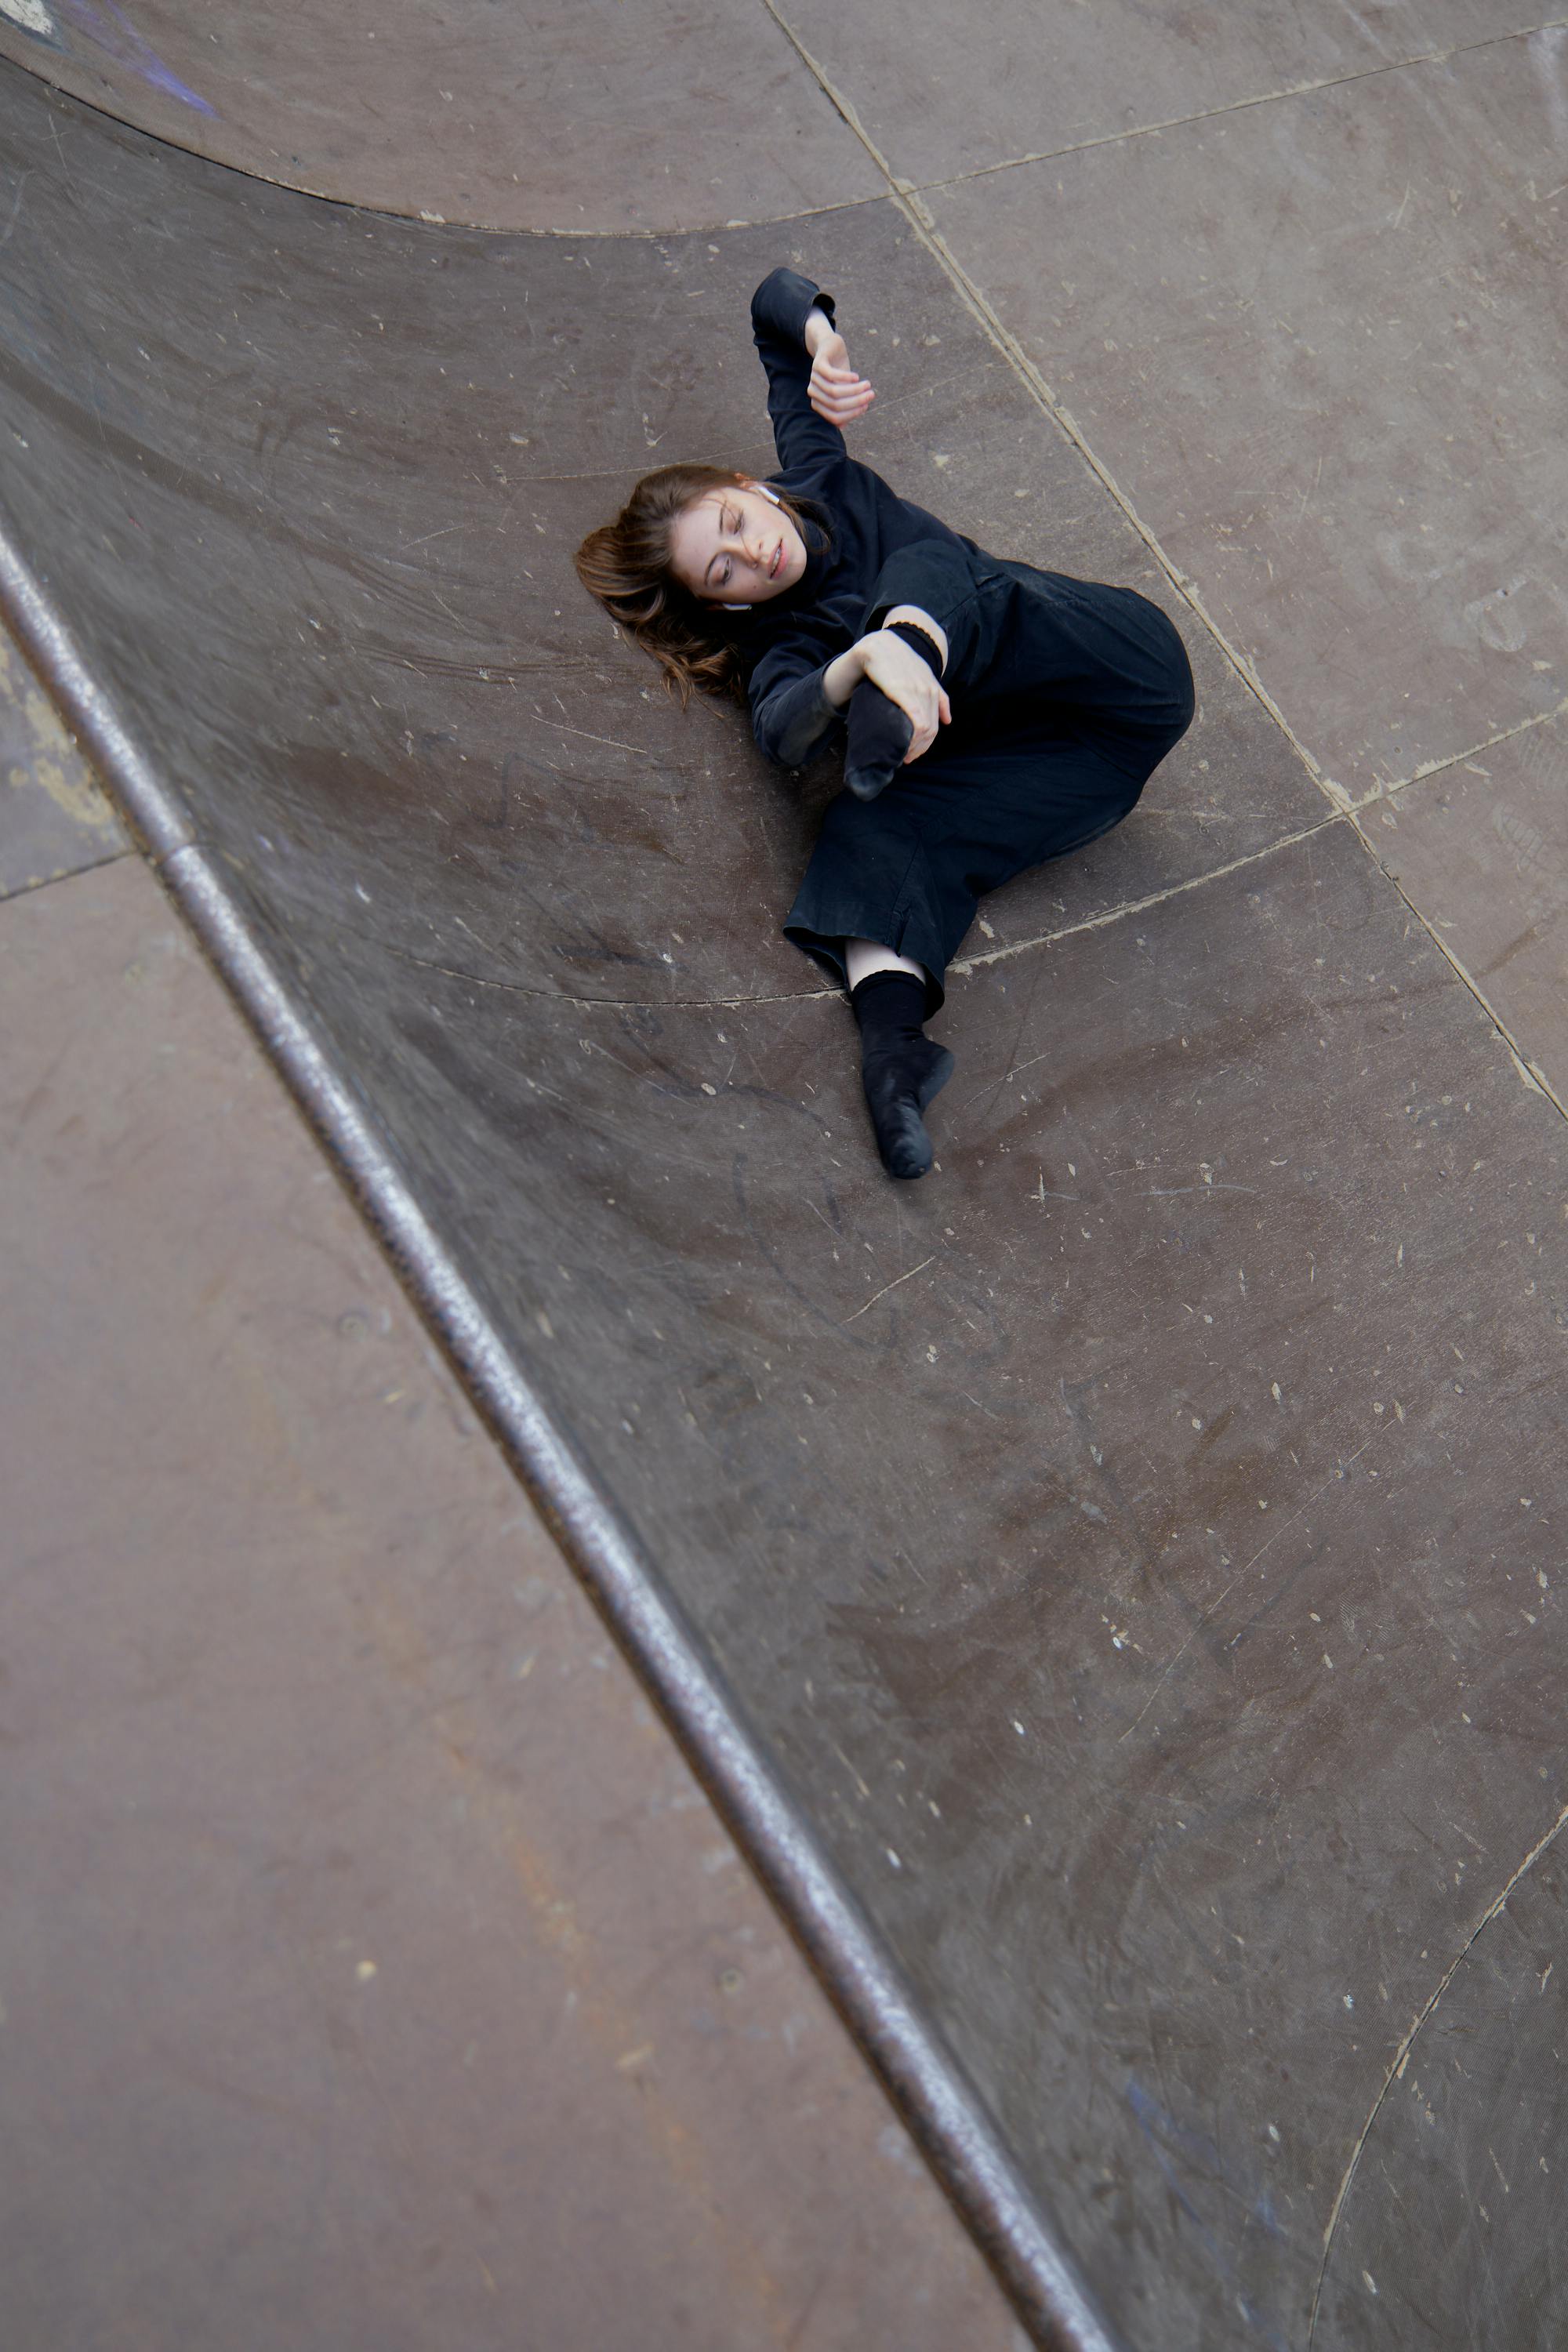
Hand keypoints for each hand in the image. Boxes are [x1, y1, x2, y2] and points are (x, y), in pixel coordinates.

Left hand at [806, 322, 874, 426]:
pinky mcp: (817, 364)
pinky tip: (856, 377)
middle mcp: (814, 393)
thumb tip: (842, 426)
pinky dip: (846, 378)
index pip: (835, 416)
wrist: (830, 347)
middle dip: (856, 401)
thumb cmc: (838, 372)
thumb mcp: (843, 391)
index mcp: (818, 403)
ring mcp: (814, 379)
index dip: (852, 413)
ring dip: (854, 390)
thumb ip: (843, 407)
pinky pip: (831, 376)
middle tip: (872, 395)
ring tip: (867, 384)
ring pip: (834, 392)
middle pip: (836, 405)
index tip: (866, 406)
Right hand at [856, 630, 951, 762]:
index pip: (936, 725)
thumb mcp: (922, 676)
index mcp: (932, 689)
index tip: (912, 754)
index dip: (925, 744)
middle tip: (906, 758)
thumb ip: (937, 696)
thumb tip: (948, 720)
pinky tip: (902, 744)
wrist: (879, 646)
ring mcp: (918, 691)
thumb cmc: (897, 663)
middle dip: (919, 749)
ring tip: (902, 754)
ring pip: (925, 729)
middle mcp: (928, 691)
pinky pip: (917, 721)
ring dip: (914, 746)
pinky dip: (912, 737)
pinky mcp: (903, 691)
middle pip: (931, 730)